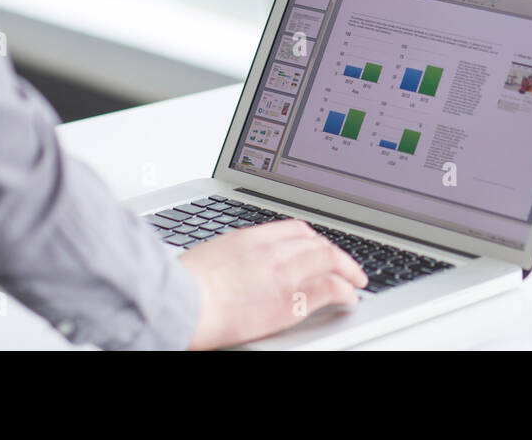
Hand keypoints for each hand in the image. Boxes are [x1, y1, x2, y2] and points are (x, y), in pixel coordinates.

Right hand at [180, 219, 366, 349]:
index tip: (321, 247)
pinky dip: (345, 290)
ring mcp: (282, 274)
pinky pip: (329, 288)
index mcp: (251, 238)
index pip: (295, 229)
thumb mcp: (209, 258)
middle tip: (346, 266)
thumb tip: (235, 264)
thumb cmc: (182, 286)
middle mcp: (271, 251)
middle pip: (317, 243)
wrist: (175, 302)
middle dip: (336, 254)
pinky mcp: (287, 301)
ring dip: (348, 270)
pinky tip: (350, 296)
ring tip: (356, 280)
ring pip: (329, 259)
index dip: (315, 239)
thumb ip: (232, 256)